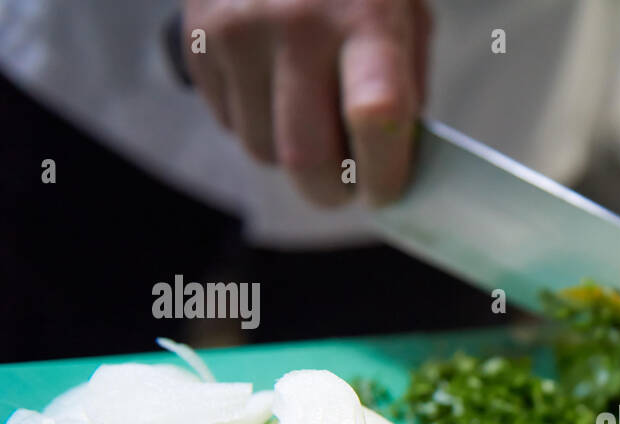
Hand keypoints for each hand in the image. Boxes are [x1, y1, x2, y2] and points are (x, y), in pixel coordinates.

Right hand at [183, 0, 432, 205]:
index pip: (376, 116)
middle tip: (350, 187)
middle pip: (306, 158)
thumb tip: (396, 163)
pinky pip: (229, 122)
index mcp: (365, 17)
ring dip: (292, 157)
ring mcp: (237, 31)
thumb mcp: (405, 10)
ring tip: (312, 121)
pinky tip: (274, 86)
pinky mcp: (196, 38)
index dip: (384, 173)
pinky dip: (257, 123)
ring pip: (263, 151)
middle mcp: (296, 24)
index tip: (388, 192)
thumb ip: (404, 85)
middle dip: (333, 191)